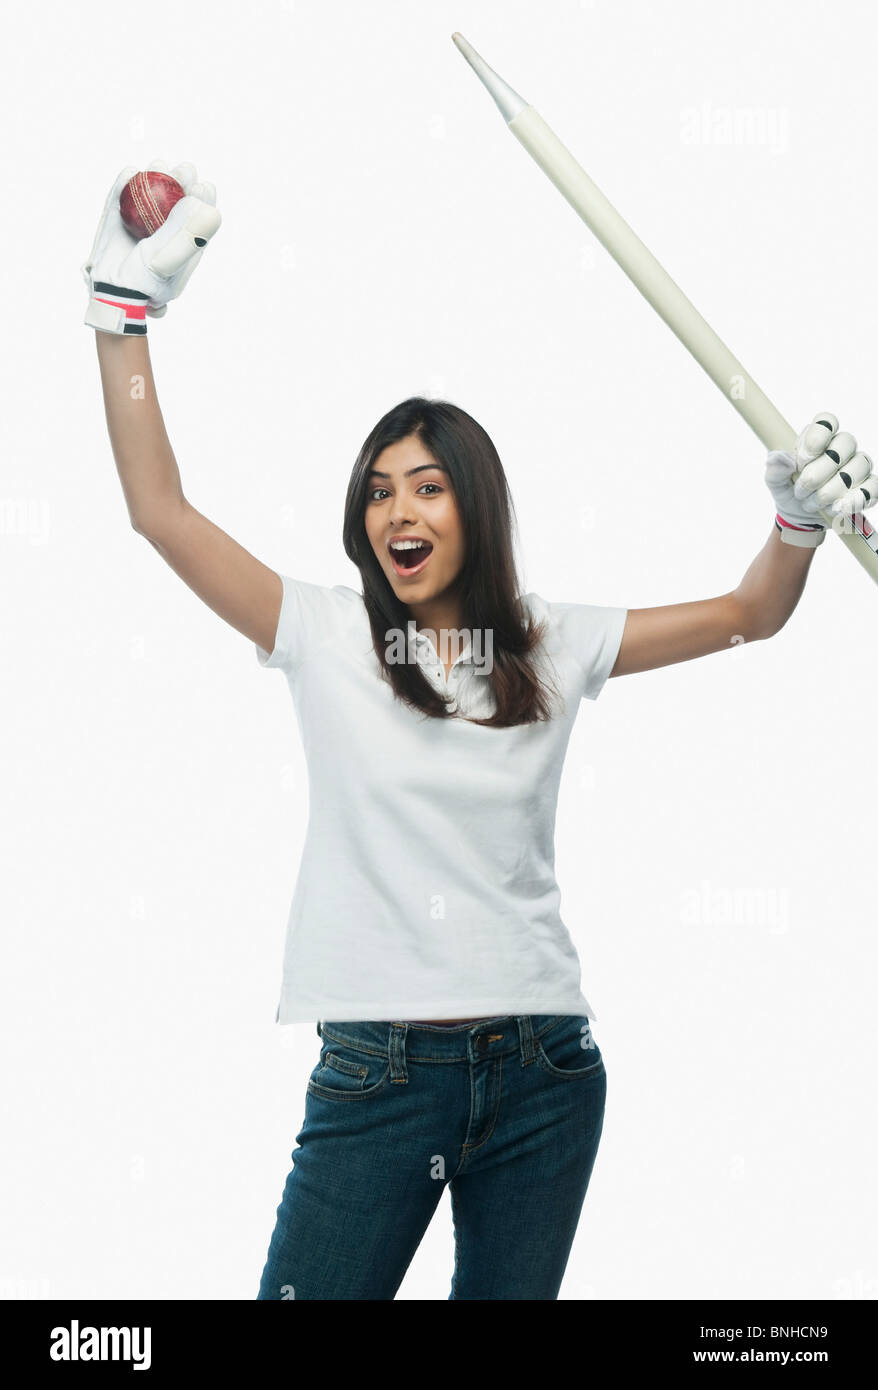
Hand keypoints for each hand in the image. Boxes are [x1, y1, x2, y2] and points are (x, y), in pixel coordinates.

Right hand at [82, 160, 220, 334]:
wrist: (111, 292)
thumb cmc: (144, 282)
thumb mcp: (167, 260)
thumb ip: (187, 236)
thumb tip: (212, 210)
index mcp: (185, 239)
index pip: (199, 212)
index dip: (203, 196)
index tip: (201, 187)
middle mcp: (167, 226)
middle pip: (178, 194)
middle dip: (183, 177)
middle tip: (183, 171)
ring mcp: (143, 218)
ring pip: (152, 187)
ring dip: (157, 172)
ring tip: (158, 167)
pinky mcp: (120, 214)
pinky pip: (123, 191)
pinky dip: (126, 180)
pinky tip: (131, 172)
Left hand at [765, 412, 875, 547]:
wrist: (800, 518)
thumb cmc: (790, 491)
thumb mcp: (775, 482)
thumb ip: (775, 469)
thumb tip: (782, 459)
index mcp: (818, 438)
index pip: (826, 421)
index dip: (817, 436)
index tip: (802, 459)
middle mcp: (842, 448)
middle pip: (845, 443)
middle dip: (818, 472)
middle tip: (800, 490)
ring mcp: (858, 466)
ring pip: (857, 467)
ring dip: (829, 491)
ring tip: (811, 504)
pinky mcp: (869, 487)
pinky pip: (872, 488)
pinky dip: (851, 501)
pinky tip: (834, 509)